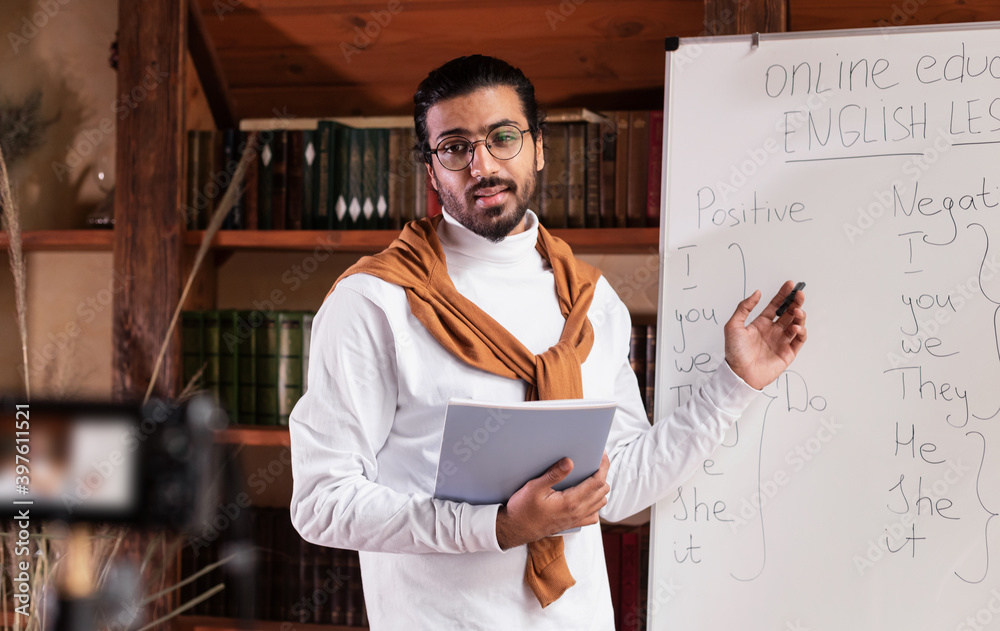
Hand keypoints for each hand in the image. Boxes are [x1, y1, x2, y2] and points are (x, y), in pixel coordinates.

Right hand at [495, 452, 610, 549]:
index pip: (597, 482)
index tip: (601, 454)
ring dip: (600, 489)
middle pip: (603, 490)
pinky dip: (595, 504)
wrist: (516, 529)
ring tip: (590, 476)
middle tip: (594, 462)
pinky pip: (593, 515)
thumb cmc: (523, 509)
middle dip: (602, 474)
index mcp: (571, 501)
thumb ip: (553, 474)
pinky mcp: (573, 523)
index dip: (603, 466)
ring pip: (600, 502)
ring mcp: (577, 519)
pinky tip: (586, 496)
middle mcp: (578, 511)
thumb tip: (570, 462)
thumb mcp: (534, 487)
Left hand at [724, 281, 807, 390]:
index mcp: (761, 324)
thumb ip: (744, 308)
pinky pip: (799, 340)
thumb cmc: (734, 352)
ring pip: (796, 324)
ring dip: (799, 316)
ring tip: (797, 310)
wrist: (740, 374)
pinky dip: (801, 331)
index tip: (789, 284)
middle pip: (789, 313)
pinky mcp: (788, 353)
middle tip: (799, 294)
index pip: (776, 306)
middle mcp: (773, 331)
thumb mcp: (733, 326)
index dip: (783, 295)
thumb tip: (756, 293)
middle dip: (795, 302)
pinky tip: (795, 326)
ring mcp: (781, 341)